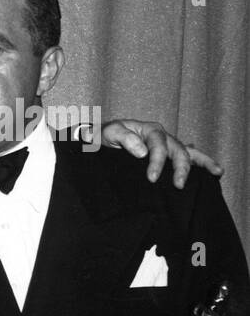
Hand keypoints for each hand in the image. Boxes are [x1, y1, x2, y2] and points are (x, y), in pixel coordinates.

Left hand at [97, 119, 222, 186]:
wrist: (99, 140)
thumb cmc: (103, 136)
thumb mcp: (109, 133)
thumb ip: (124, 138)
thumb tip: (142, 152)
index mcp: (150, 130)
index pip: (159, 145)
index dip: (158, 161)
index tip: (152, 178)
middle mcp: (162, 137)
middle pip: (178, 150)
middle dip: (181, 168)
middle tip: (178, 185)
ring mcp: (166, 147)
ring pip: (189, 153)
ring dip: (202, 163)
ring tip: (217, 172)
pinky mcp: (165, 157)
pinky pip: (186, 158)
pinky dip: (199, 164)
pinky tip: (212, 173)